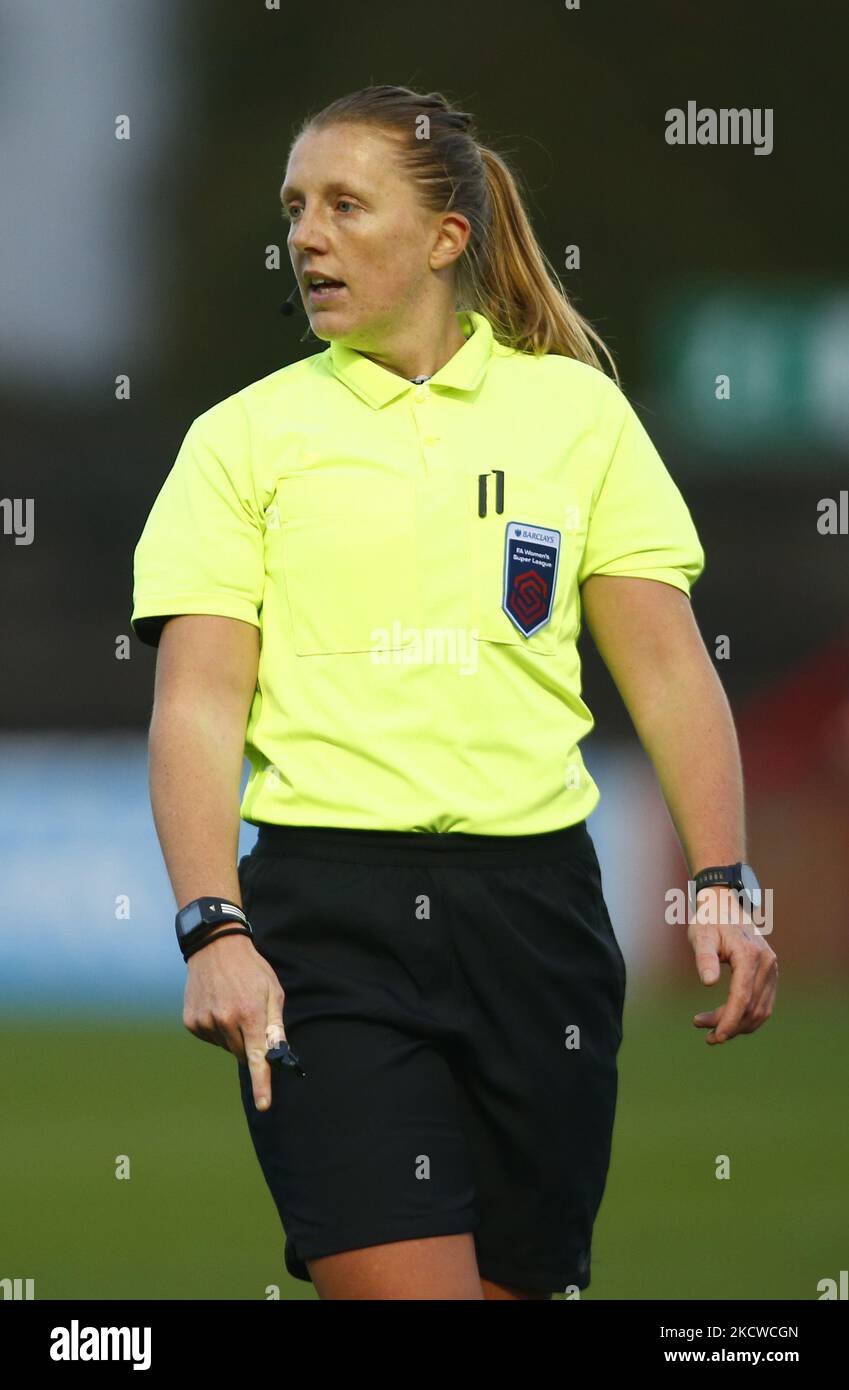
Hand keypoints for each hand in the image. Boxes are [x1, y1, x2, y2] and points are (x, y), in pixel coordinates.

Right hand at [182, 930, 287, 1109]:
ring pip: (225, 1046)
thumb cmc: (252, 969)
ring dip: (232, 1034)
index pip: (258, 1057)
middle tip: (249, 1015)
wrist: (215, 946)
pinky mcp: (191, 1022)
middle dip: (249, 1042)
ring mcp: (205, 1022)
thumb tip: (278, 1056)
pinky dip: (216, 1029)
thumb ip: (276, 1026)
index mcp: (250, 1013)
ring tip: (231, 1004)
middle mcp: (225, 1020)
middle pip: (241, 1053)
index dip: (262, 1083)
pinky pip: (209, 1038)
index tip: (264, 1105)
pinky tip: (217, 1005)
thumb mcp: (272, 992)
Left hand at [689, 887, 777, 1043]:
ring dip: (737, 1025)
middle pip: (751, 1007)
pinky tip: (726, 1020)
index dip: (729, 1020)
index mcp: (749, 954)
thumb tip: (709, 983)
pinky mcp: (771, 975)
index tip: (715, 1037)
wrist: (726, 907)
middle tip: (702, 1030)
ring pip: (760, 1010)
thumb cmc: (709, 922)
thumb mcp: (701, 936)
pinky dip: (746, 1017)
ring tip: (710, 1029)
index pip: (742, 997)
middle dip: (728, 1025)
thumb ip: (705, 958)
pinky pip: (763, 1004)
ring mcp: (772, 970)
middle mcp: (767, 963)